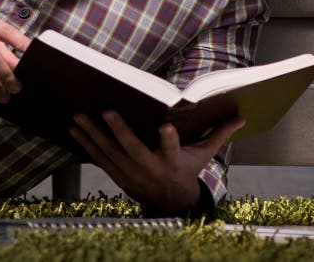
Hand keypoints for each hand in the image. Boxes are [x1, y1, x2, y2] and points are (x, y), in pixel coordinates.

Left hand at [69, 110, 244, 215]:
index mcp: (173, 161)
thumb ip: (218, 134)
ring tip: (77, 115)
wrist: (169, 203)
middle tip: (106, 111)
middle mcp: (150, 168)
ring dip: (92, 134)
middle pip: (133, 149)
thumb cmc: (186, 170)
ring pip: (109, 152)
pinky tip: (73, 128)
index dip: (168, 139)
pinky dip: (84, 143)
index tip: (164, 125)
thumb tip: (241, 117)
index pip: (172, 149)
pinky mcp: (117, 174)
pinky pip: (98, 158)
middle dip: (119, 131)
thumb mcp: (203, 155)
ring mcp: (131, 173)